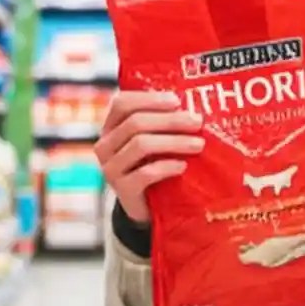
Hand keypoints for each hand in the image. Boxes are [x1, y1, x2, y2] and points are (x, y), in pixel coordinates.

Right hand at [94, 91, 203, 222]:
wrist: (148, 206)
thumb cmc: (155, 164)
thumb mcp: (155, 140)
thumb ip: (164, 122)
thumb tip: (192, 107)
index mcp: (111, 127)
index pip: (122, 104)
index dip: (149, 99)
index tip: (177, 101)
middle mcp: (106, 146)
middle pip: (135, 123)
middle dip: (170, 120)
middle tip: (197, 122)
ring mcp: (111, 169)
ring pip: (140, 145)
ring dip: (174, 142)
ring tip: (198, 144)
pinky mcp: (123, 191)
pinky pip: (145, 173)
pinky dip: (167, 166)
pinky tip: (183, 166)